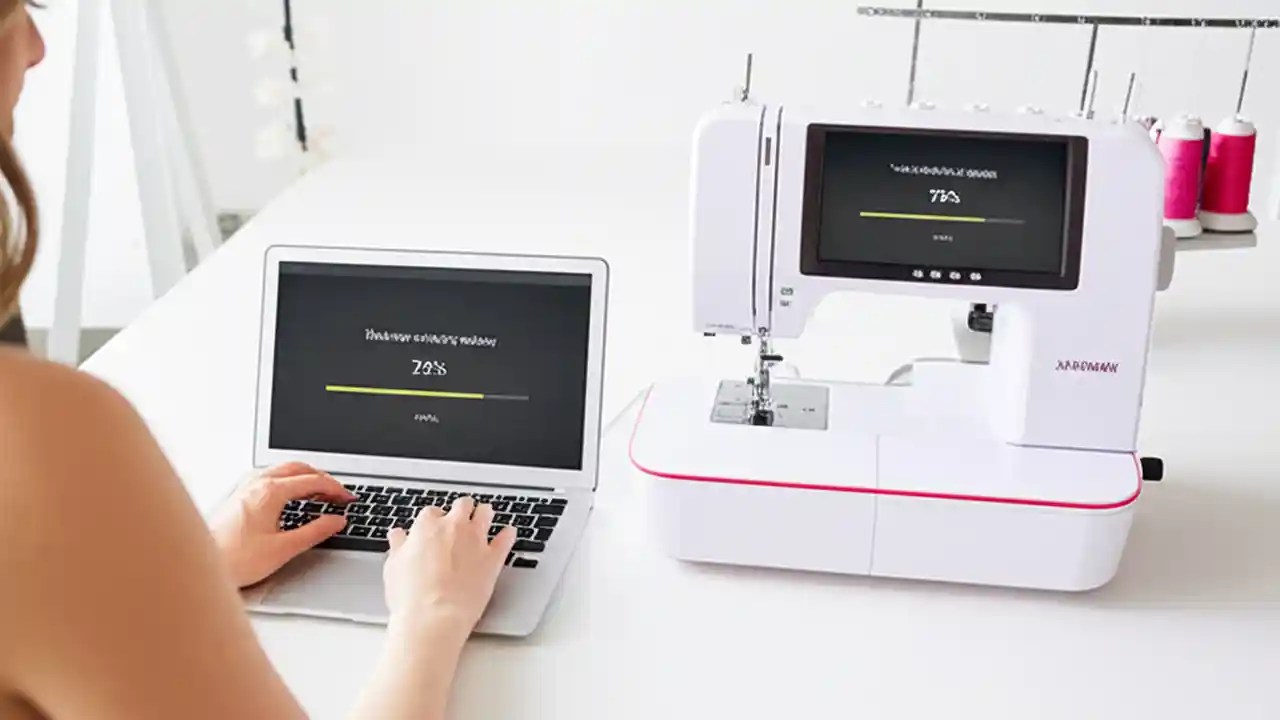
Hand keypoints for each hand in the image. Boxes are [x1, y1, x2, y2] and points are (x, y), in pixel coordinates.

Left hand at [211, 462, 355, 587]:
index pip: (313, 480)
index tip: (348, 499)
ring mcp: (245, 488)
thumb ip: (315, 532)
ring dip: (306, 477)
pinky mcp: (238, 497)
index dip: (336, 488)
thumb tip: (335, 521)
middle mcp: (257, 484)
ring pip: (283, 470)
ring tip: (320, 493)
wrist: (198, 566)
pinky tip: (291, 497)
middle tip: (338, 494)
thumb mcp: (283, 549)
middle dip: (323, 479)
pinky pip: (270, 477)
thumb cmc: (232, 560)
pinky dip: (289, 482)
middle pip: (299, 468)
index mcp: (270, 492)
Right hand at [383, 497, 516, 637]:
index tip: (434, 529)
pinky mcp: (493, 558)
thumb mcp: (394, 567)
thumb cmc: (411, 596)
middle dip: (461, 510)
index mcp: (427, 526)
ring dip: (484, 514)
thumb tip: (398, 535)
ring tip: (483, 518)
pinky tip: (508, 534)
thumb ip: (399, 546)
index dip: (434, 521)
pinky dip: (507, 534)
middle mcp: (454, 527)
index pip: (432, 512)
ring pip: (485, 512)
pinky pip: (506, 538)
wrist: (434, 618)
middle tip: (460, 520)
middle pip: (462, 505)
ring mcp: (476, 540)